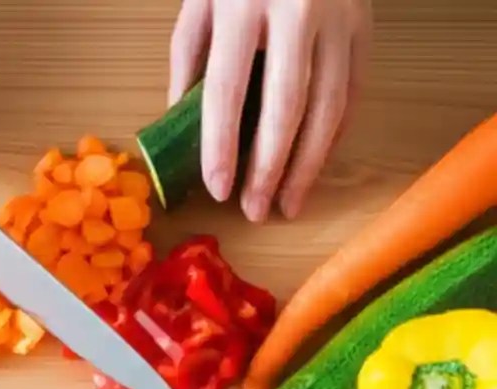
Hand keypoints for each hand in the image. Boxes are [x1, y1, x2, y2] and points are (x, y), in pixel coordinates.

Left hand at [168, 0, 371, 220]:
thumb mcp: (201, 3)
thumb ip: (188, 62)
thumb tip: (181, 127)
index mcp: (244, 4)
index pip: (229, 90)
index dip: (223, 145)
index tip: (219, 189)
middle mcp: (298, 11)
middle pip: (287, 106)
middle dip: (271, 167)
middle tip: (256, 209)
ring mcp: (340, 18)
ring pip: (330, 106)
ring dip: (309, 164)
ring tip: (288, 203)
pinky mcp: (366, 26)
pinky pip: (353, 92)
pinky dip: (334, 135)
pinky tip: (315, 166)